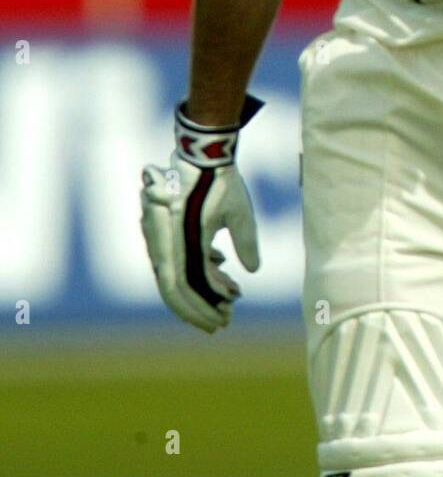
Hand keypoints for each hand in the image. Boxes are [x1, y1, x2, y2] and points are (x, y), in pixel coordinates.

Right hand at [140, 95, 263, 333]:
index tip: (223, 321)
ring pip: (173, 276)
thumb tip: (251, 272)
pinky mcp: (160, 231)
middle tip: (222, 323)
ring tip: (227, 297)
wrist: (199, 153)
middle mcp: (163, 242)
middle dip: (198, 309)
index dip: (202, 309)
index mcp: (180, 239)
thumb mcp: (240, 213)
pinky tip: (219, 265)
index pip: (186, 288)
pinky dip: (194, 270)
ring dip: (198, 290)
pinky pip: (172, 260)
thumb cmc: (221, 181)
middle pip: (174, 289)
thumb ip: (246, 243)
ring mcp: (157, 237)